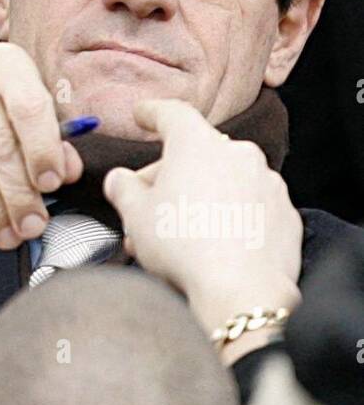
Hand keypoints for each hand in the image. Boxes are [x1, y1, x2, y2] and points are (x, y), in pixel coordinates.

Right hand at [103, 99, 301, 347]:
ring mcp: (267, 183)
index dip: (152, 113)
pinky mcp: (285, 213)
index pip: (172, 114)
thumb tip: (120, 179)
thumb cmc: (184, 249)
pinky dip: (231, 216)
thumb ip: (123, 187)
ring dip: (199, 198)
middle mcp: (237, 154)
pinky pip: (250, 206)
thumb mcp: (135, 215)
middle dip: (169, 176)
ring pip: (223, 181)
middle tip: (146, 205)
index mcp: (197, 144)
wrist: (242, 292)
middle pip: (196, 153)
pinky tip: (215, 246)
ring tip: (177, 236)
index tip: (142, 115)